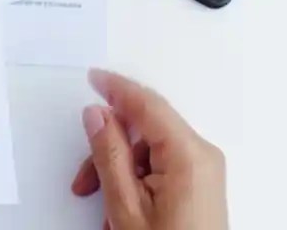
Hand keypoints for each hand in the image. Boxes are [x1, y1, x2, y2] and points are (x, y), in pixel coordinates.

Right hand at [73, 69, 229, 229]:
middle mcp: (201, 157)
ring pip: (146, 151)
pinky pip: (159, 166)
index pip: (148, 105)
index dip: (117, 88)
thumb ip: (109, 155)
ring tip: (101, 206)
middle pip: (143, 130)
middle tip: (83, 178)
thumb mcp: (126, 206)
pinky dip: (134, 180)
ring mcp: (203, 171)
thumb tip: (97, 116)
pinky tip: (119, 209)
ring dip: (117, 170)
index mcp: (188, 155)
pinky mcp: (199, 185)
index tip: (93, 77)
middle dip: (108, 149)